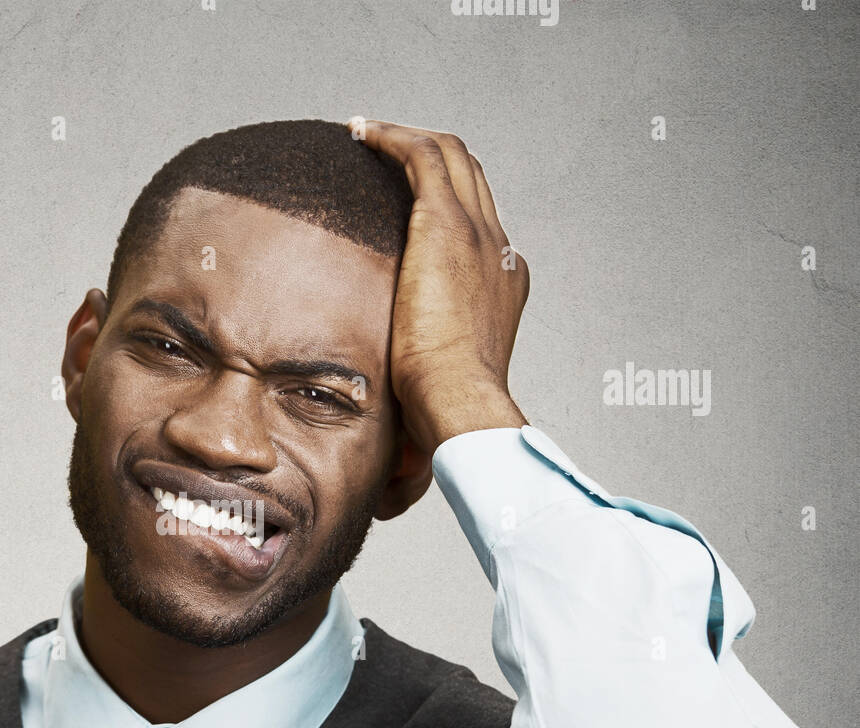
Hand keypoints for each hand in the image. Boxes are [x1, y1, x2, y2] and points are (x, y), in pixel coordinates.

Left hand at [351, 118, 528, 455]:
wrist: (462, 406)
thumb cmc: (448, 414)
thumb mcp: (439, 388)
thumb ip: (424, 385)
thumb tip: (396, 457)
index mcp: (503, 284)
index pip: (479, 226)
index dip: (447, 204)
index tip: (411, 203)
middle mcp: (499, 250)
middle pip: (472, 179)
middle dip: (430, 158)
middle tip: (386, 150)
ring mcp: (478, 235)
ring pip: (453, 158)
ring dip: (410, 139)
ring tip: (368, 134)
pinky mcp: (446, 227)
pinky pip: (423, 158)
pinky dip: (394, 138)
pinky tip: (362, 133)